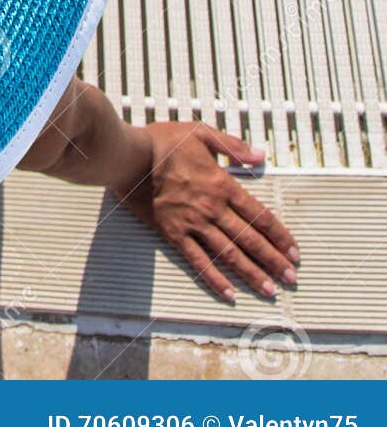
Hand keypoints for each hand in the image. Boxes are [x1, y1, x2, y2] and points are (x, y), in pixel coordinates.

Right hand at [114, 122, 299, 302]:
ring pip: (229, 254)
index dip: (280, 236)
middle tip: (291, 278)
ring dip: (252, 274)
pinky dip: (215, 279)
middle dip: (273, 260)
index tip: (294, 251)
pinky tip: (229, 293)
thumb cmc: (165, 141)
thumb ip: (233, 146)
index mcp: (222, 184)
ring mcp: (193, 223)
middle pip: (249, 239)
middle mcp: (212, 208)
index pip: (259, 216)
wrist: (131, 156)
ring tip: (269, 289)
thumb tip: (262, 156)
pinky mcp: (174, 233)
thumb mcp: (202, 132)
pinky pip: (198, 261)